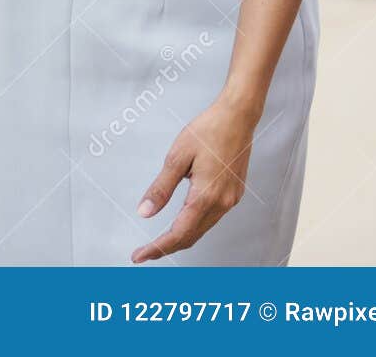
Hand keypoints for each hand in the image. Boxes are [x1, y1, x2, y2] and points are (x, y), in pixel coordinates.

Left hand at [131, 96, 257, 262]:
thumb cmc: (206, 131)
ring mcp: (231, 200)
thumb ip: (161, 188)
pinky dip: (194, 226)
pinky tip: (181, 222)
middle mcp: (222, 204)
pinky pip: (211, 218)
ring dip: (180, 238)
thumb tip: (144, 213)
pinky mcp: (234, 194)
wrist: (237, 118)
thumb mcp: (176, 157)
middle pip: (191, 236)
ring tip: (158, 242)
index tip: (138, 257)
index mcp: (206, 196)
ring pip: (202, 230)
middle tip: (143, 253)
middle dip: (166, 247)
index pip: (178, 233)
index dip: (157, 248)